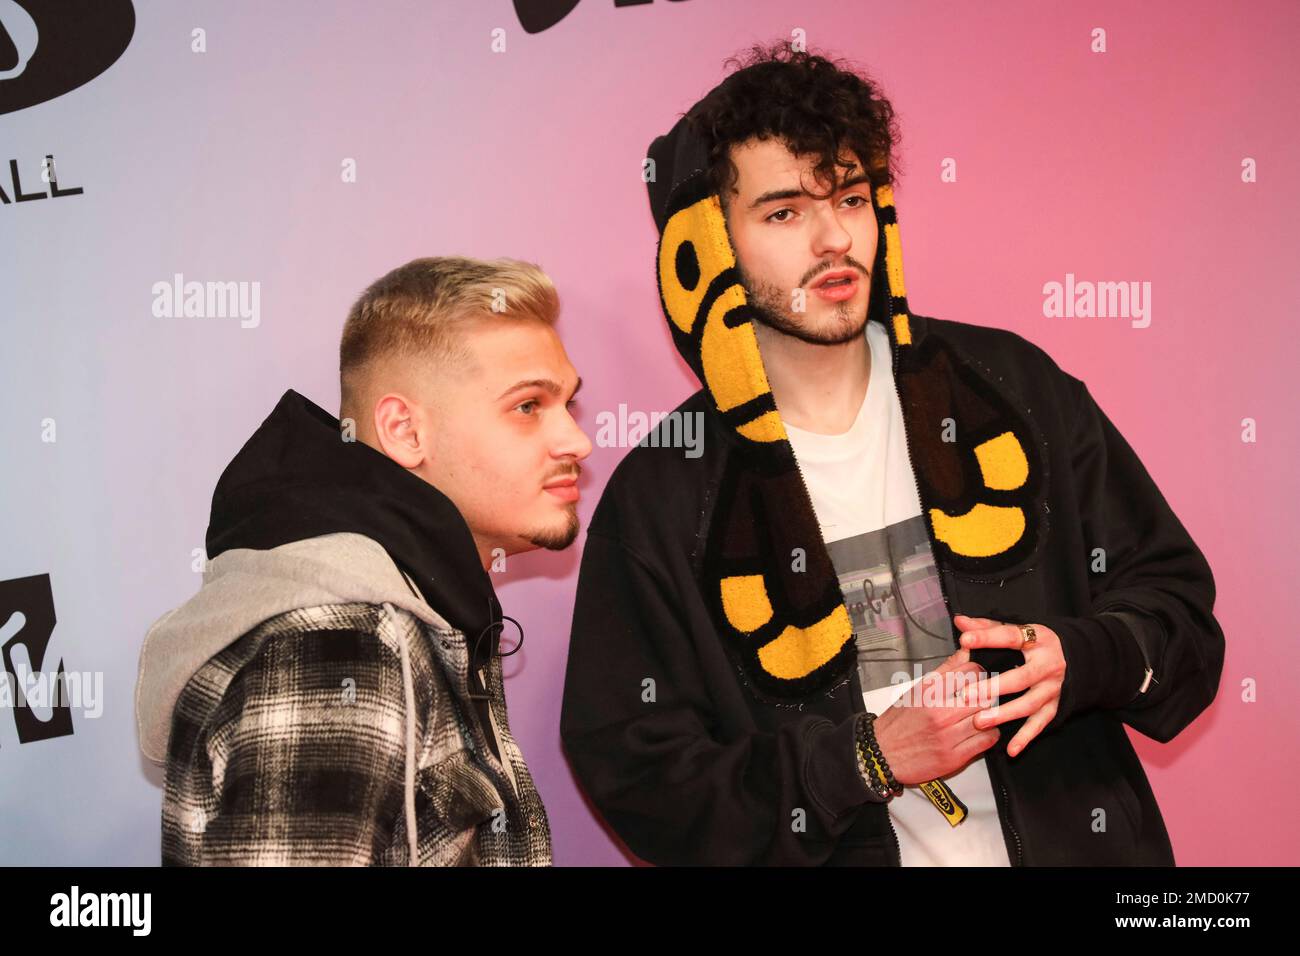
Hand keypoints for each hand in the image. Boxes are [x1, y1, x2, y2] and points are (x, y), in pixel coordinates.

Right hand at [871, 646, 1000, 785]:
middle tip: (984, 698)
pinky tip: (980, 732)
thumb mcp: (916, 689)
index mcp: (929, 691)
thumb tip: (966, 651)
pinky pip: (986, 741)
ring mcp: (947, 736)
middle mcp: (939, 712)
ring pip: (989, 718)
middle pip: (984, 695)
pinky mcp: (954, 757)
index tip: (978, 679)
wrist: (881, 754)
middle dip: (988, 695)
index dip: (980, 673)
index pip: (971, 672)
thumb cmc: (899, 721)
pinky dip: (988, 735)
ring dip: (990, 716)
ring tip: (982, 716)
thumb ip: (945, 671)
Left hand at [952, 614, 1065, 757]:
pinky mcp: (1056, 706)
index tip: (965, 640)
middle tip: (967, 695)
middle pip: (1020, 678)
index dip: (987, 637)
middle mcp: (1048, 665)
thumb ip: (986, 626)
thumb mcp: (1017, 629)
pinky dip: (1026, 738)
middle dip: (993, 687)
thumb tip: (959, 621)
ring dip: (1004, 714)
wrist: (1078, 656)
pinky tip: (1011, 750)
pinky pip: (1040, 724)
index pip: (1010, 636)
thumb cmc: (1035, 642)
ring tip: (979, 721)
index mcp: (1036, 639)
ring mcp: (1052, 688)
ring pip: (1029, 704)